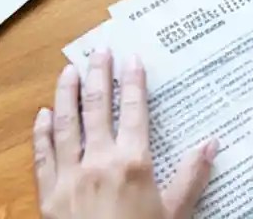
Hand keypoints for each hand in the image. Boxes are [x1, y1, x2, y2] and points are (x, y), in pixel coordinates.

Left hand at [33, 50, 218, 218]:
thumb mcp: (175, 214)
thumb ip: (191, 178)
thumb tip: (211, 144)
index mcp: (132, 164)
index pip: (133, 112)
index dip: (133, 83)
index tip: (132, 59)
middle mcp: (98, 163)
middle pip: (96, 108)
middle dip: (97, 75)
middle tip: (99, 51)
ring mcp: (69, 177)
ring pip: (65, 124)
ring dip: (65, 93)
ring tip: (68, 70)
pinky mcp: (48, 196)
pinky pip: (42, 155)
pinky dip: (42, 132)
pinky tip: (43, 115)